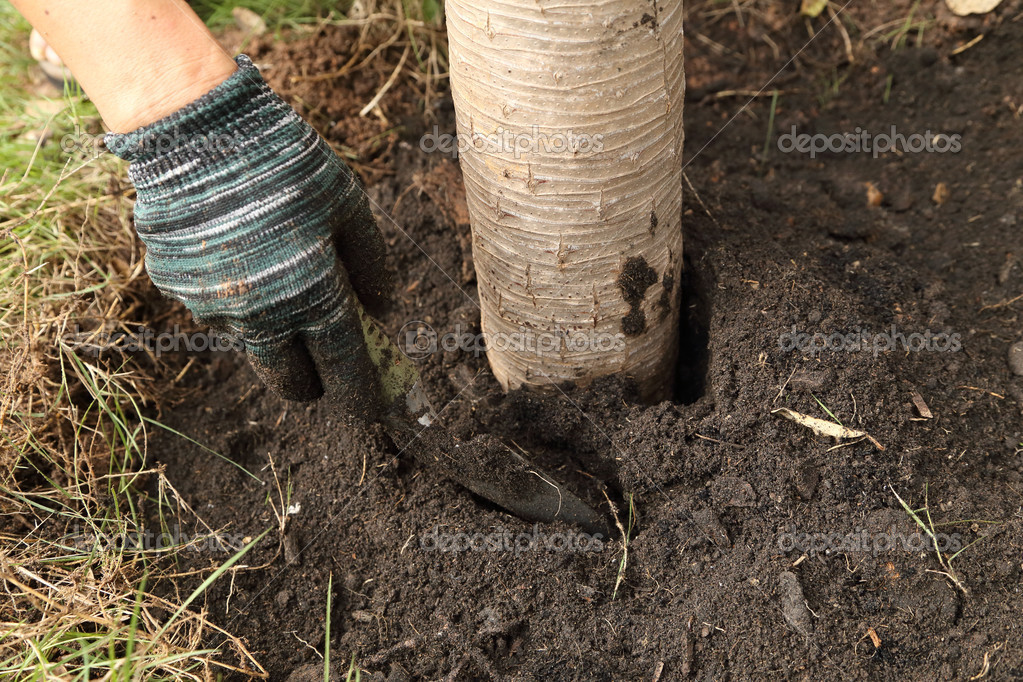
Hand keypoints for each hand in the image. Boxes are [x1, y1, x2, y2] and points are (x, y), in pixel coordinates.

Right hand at [106, 56, 389, 414]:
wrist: (193, 130)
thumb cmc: (285, 162)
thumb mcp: (348, 204)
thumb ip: (371, 264)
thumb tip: (383, 311)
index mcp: (314, 296)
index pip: (344, 365)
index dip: (360, 392)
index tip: (369, 409)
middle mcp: (261, 316)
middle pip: (290, 379)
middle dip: (311, 382)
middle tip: (321, 366)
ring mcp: (213, 306)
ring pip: (252, 342)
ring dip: (271, 330)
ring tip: (277, 276)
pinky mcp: (178, 288)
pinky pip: (216, 307)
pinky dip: (235, 294)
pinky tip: (237, 250)